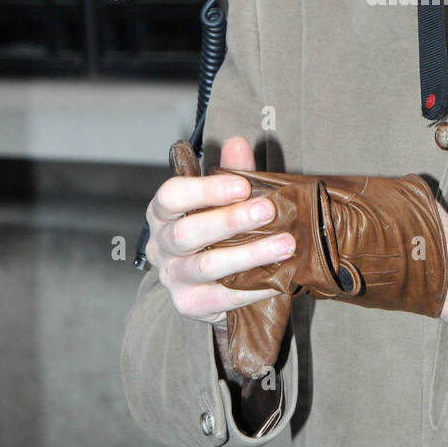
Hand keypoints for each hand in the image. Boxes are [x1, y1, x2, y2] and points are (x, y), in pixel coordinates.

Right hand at [144, 136, 295, 326]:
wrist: (205, 281)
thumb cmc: (214, 228)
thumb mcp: (222, 197)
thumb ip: (230, 171)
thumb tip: (238, 142)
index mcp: (163, 212)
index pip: (171, 197)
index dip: (206, 190)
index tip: (243, 185)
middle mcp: (161, 245)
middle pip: (186, 233)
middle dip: (230, 221)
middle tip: (270, 211)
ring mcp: (173, 277)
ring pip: (207, 267)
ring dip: (250, 254)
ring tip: (286, 244)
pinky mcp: (190, 304)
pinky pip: (222, 298)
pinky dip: (253, 289)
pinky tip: (279, 278)